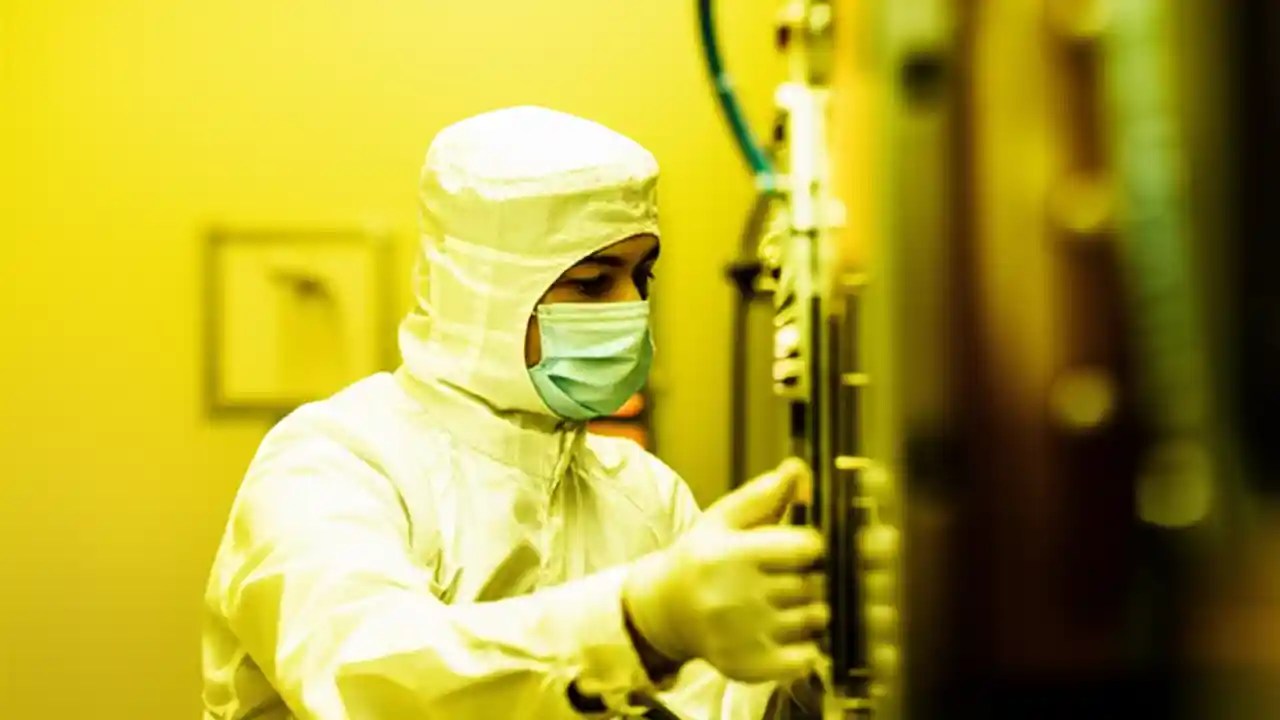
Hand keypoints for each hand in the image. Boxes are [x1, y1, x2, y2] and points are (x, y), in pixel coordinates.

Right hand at [622, 460, 827, 682]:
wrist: (664, 610)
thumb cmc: (702, 558)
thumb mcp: (723, 519)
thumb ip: (763, 494)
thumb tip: (798, 468)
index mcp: (731, 554)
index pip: (807, 547)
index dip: (808, 546)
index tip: (795, 549)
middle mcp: (735, 597)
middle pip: (814, 584)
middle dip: (809, 579)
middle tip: (786, 579)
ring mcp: (743, 636)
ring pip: (814, 619)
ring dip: (810, 611)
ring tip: (783, 605)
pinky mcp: (749, 666)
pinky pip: (807, 658)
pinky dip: (806, 649)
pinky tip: (785, 635)